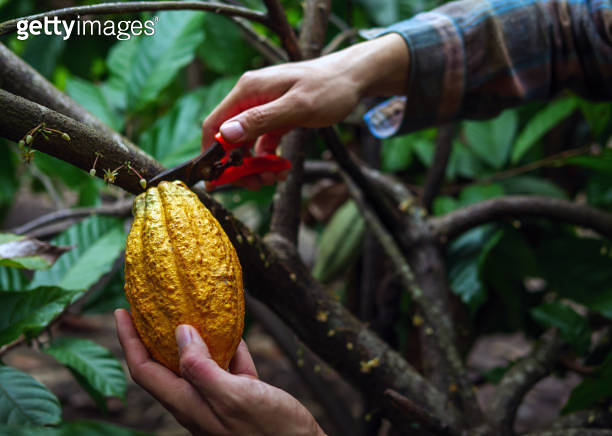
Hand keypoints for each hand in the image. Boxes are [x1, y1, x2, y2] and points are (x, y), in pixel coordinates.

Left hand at [114, 309, 324, 435]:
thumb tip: (180, 333)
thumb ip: (203, 368)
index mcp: (189, 405)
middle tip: (152, 306)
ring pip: (198, 363)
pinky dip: (228, 346)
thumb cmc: (270, 432)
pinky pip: (228, 366)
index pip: (145, 370)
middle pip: (165, 365)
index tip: (122, 311)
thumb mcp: (234, 397)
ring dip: (193, 337)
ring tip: (193, 310)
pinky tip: (234, 331)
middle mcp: (199, 403)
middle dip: (154, 336)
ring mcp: (221, 400)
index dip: (129, 341)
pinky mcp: (243, 397)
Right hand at [202, 33, 408, 188]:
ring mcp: (263, 107)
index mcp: (248, 90)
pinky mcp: (276, 117)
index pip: (215, 124)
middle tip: (258, 183)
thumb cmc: (329, 88)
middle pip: (229, 139)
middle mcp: (250, 98)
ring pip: (246, 145)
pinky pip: (263, 143)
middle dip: (240, 165)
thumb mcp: (297, 107)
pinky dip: (269, 158)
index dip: (211, 154)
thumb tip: (227, 134)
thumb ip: (260, 121)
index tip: (218, 180)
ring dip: (256, 165)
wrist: (353, 79)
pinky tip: (282, 168)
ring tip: (276, 176)